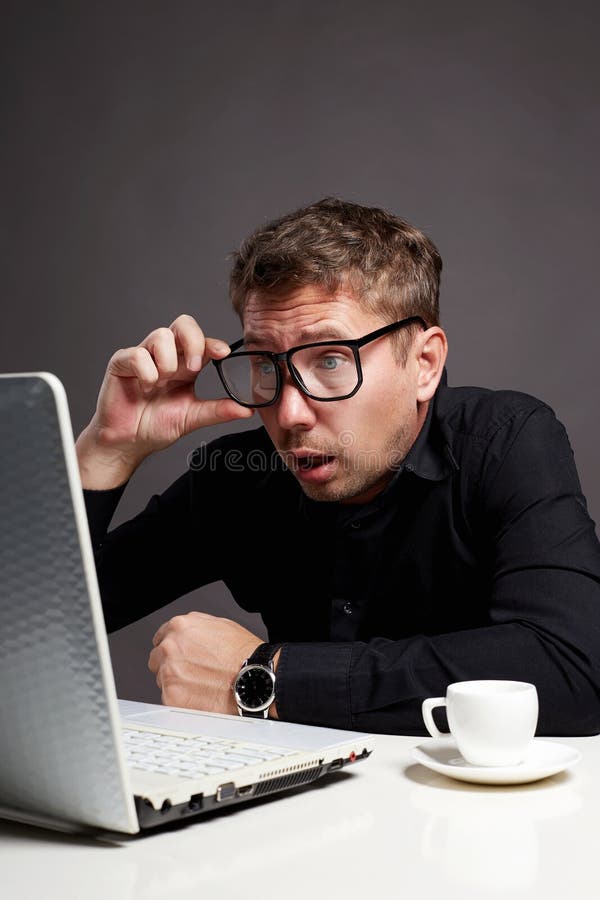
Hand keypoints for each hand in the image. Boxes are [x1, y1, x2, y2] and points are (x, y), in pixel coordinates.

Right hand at [76, 314, 252, 486]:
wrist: (128, 443)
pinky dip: (146, 372)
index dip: (213, 343)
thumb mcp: (192, 418)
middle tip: (193, 367)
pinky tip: (145, 387)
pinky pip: (137, 354)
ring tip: (161, 384)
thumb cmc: (155, 426)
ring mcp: (143, 356)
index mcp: (185, 365)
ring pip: (161, 335)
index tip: (223, 353)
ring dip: (167, 361)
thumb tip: (247, 410)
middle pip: (183, 324)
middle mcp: (166, 356)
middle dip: (192, 341)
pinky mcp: (121, 362)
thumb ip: (218, 411)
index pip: (202, 342)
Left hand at [147, 611, 263, 715]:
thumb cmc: (243, 653)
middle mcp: (170, 648)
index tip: (179, 656)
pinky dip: (181, 700)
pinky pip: (168, 699)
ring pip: (162, 680)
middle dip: (170, 665)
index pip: (160, 638)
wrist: (255, 678)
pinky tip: (200, 696)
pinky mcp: (172, 697)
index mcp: (179, 627)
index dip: (172, 648)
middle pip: (157, 659)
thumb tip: (185, 632)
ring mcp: (169, 673)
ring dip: (176, 683)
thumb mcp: (219, 624)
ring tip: (200, 684)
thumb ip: (194, 626)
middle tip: (191, 672)